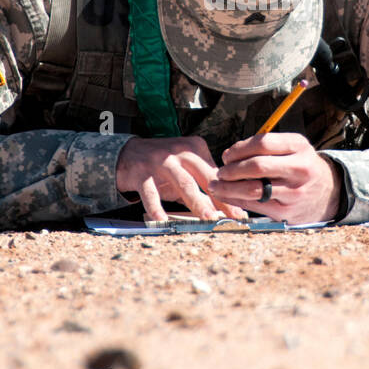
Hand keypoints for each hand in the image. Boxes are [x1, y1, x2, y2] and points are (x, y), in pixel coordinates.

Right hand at [116, 136, 249, 222]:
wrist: (127, 153)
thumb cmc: (162, 165)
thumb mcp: (184, 168)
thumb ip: (203, 185)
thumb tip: (227, 208)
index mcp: (195, 148)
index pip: (215, 174)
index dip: (228, 193)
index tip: (240, 211)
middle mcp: (179, 152)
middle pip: (204, 177)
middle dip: (220, 198)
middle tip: (232, 215)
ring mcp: (160, 161)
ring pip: (183, 183)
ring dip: (197, 201)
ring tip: (208, 217)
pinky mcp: (141, 172)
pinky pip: (151, 192)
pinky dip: (157, 207)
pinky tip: (162, 220)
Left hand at [211, 133, 342, 224]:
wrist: (328, 193)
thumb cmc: (301, 166)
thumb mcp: (293, 148)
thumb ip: (266, 147)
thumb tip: (230, 155)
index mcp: (299, 146)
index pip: (263, 143)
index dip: (239, 149)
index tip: (228, 155)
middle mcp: (300, 169)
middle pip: (258, 166)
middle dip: (232, 169)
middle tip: (221, 171)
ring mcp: (294, 192)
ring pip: (253, 189)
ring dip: (229, 187)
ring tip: (217, 184)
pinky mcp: (286, 211)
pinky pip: (255, 206)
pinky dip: (236, 200)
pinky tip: (226, 196)